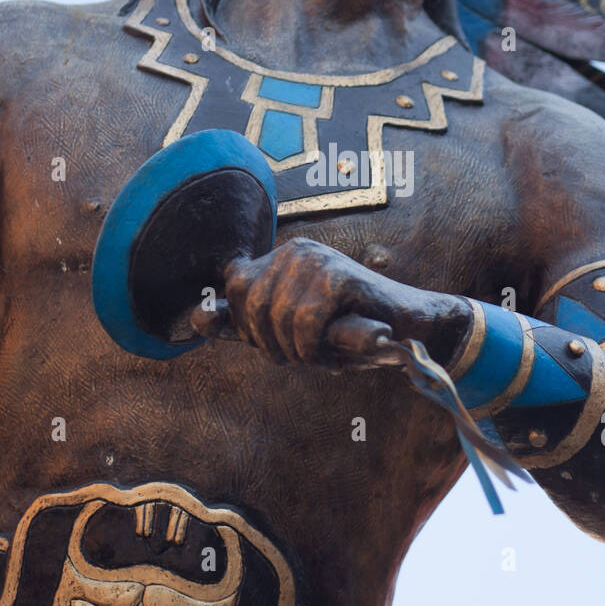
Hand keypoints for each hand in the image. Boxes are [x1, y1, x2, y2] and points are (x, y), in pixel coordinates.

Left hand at [190, 237, 471, 368]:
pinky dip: (317, 347)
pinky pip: (305, 322)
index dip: (249, 325)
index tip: (279, 342)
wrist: (411, 330)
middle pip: (250, 304)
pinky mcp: (340, 277)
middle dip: (272, 342)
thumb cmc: (350, 333)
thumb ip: (245, 327)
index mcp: (280, 258)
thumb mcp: (291, 334)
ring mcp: (318, 260)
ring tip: (327, 352)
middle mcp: (296, 251)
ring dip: (300, 351)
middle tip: (305, 354)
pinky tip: (338, 348)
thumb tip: (194, 318)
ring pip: (278, 318)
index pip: (234, 286)